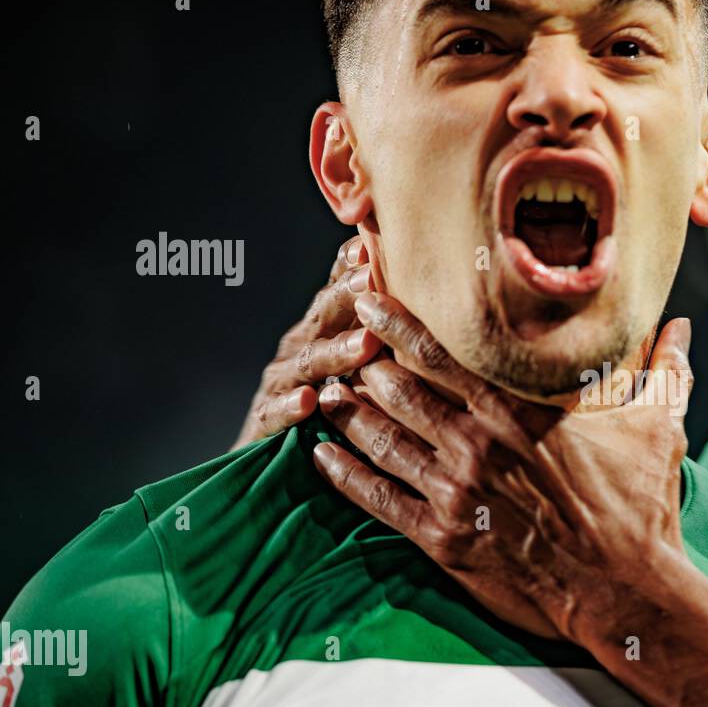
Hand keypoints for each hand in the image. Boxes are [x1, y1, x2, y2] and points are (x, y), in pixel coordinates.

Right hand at [231, 236, 382, 448]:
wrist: (278, 460)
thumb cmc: (338, 405)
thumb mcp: (365, 364)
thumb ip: (389, 331)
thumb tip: (442, 302)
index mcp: (326, 328)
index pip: (339, 289)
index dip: (353, 267)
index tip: (376, 246)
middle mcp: (301, 346)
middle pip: (325, 315)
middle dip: (348, 296)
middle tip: (373, 278)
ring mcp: (281, 382)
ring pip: (307, 361)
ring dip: (335, 352)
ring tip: (365, 345)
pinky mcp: (265, 421)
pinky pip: (276, 411)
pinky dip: (290, 407)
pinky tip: (308, 402)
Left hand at [311, 291, 695, 640]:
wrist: (626, 590)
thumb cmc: (642, 509)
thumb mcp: (659, 430)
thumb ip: (665, 370)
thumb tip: (682, 326)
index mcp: (518, 413)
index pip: (440, 354)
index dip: (396, 321)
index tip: (368, 296)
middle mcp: (475, 446)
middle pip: (398, 391)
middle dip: (363, 362)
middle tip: (338, 341)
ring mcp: (455, 495)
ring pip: (381, 441)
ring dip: (347, 414)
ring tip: (324, 392)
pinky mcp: (443, 540)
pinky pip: (378, 503)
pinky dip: (344, 478)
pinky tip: (320, 458)